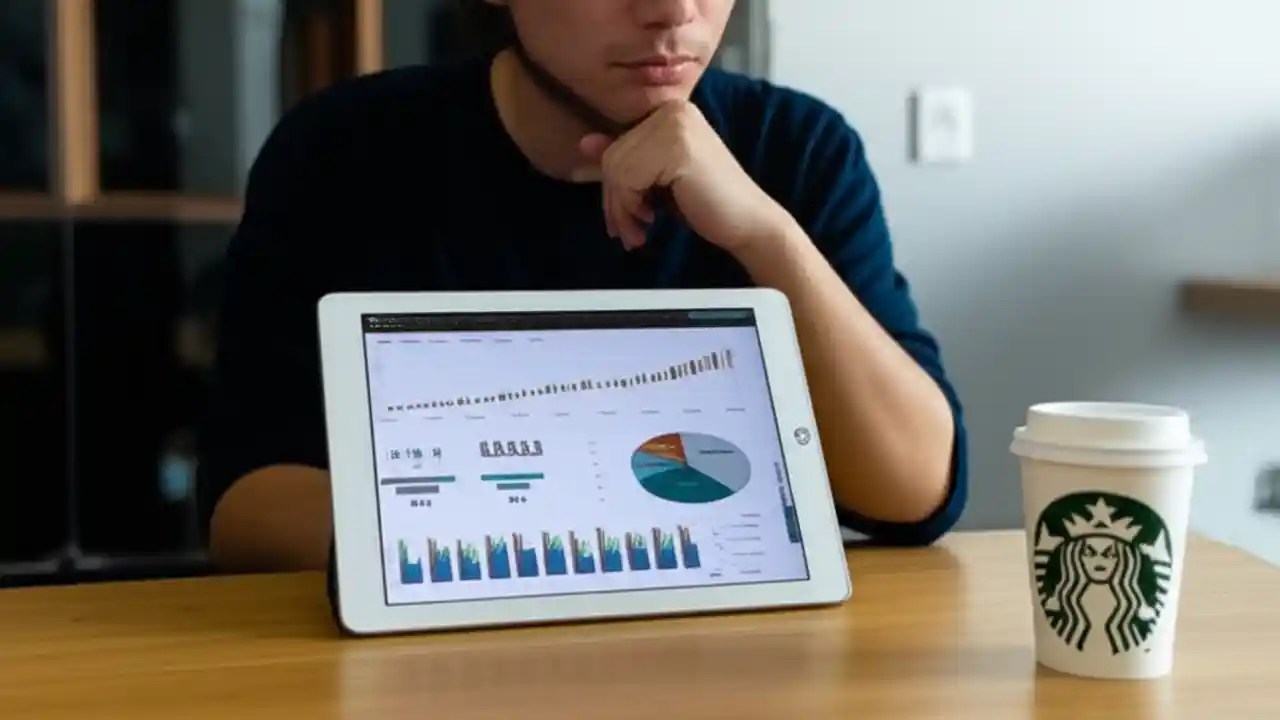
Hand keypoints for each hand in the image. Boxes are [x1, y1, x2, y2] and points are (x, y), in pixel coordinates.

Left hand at [576, 100, 790, 254]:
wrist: (748, 222)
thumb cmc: (704, 202)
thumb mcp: (656, 178)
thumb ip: (625, 158)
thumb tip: (583, 143)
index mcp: (668, 112)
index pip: (616, 145)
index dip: (613, 185)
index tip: (621, 217)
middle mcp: (672, 110)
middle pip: (612, 156)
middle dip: (614, 202)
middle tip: (626, 232)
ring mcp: (675, 125)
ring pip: (616, 168)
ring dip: (622, 210)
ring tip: (637, 233)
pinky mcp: (677, 147)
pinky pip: (629, 178)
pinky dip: (632, 207)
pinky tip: (651, 221)